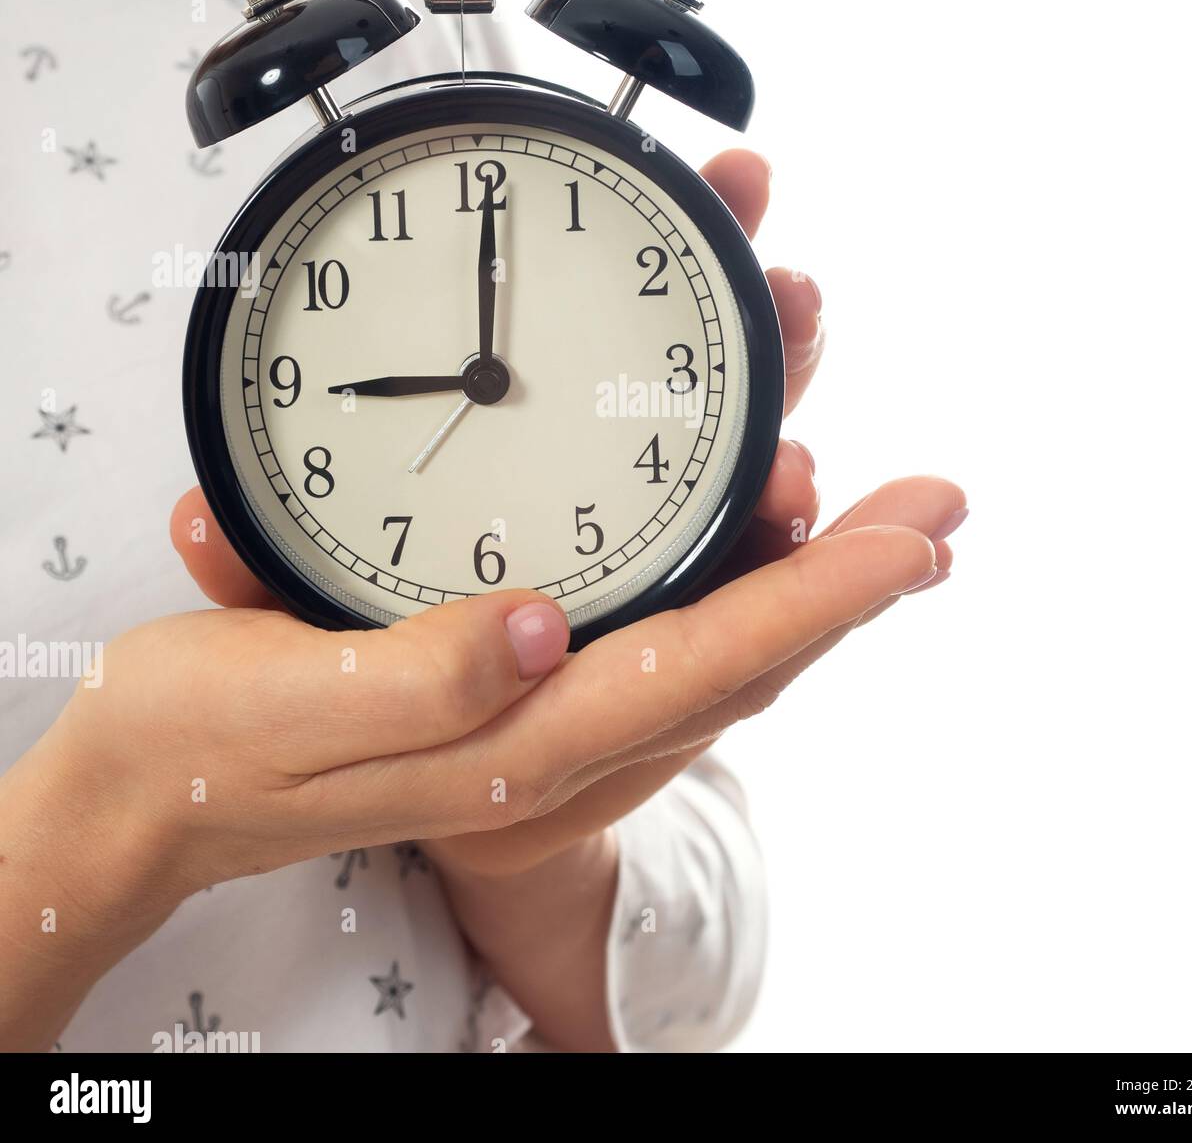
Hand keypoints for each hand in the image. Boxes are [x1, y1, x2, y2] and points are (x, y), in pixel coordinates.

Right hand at [168, 151, 965, 883]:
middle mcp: (553, 730)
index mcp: (512, 739)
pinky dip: (737, 578)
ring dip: (804, 565)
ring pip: (716, 636)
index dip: (820, 597)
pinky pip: (667, 629)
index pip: (706, 661)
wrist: (152, 795)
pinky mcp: (520, 676)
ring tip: (881, 501)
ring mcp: (547, 707)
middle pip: (742, 647)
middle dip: (847, 571)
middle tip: (937, 500)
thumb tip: (534, 631)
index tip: (915, 539)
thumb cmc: (205, 747)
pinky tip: (762, 534)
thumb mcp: (281, 701)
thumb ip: (415, 678)